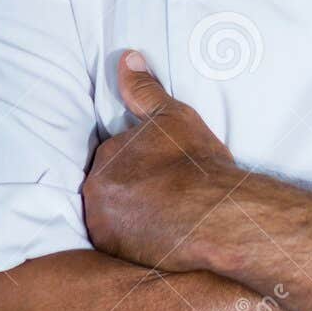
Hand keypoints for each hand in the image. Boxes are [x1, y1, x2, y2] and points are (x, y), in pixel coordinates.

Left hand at [82, 53, 237, 269]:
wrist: (216, 215)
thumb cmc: (196, 163)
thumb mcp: (173, 117)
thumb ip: (144, 89)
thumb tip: (127, 59)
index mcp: (106, 156)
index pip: (112, 156)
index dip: (136, 162)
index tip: (159, 169)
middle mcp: (95, 190)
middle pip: (107, 186)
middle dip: (129, 188)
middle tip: (162, 193)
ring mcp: (103, 223)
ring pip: (110, 214)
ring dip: (128, 214)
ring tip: (161, 216)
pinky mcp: (114, 251)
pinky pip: (117, 242)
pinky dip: (132, 237)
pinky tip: (157, 234)